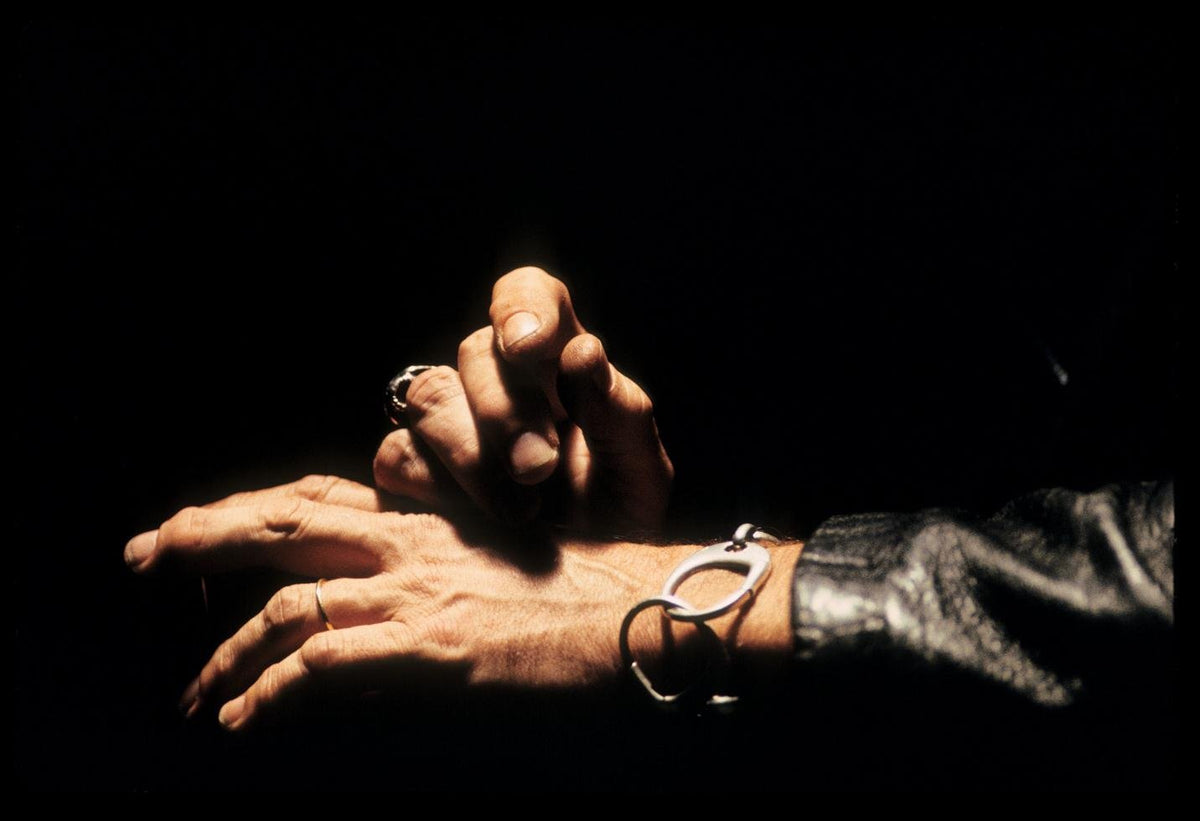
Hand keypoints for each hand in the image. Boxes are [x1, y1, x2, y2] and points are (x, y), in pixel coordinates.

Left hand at [124, 476, 798, 729]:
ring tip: (196, 692)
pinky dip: (272, 693)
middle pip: (284, 519)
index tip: (194, 524)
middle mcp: (409, 545)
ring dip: (228, 651)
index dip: (246, 505)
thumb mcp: (493, 568)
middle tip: (142, 555)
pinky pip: (325, 665)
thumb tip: (371, 609)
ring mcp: (415, 594)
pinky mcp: (428, 648)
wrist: (634, 612)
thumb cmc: (577, 593)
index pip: (316, 495)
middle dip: (202, 533)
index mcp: (424, 522)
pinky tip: (244, 720)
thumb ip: (429, 572)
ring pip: (289, 602)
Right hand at [373, 267, 672, 534]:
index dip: (520, 307)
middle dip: (505, 412)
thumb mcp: (641, 469)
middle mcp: (498, 379)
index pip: (527, 296)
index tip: (529, 345)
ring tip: (521, 511)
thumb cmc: (620, 512)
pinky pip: (398, 457)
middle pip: (474, 352)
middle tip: (538, 467)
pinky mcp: (417, 468)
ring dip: (470, 456)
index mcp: (557, 359)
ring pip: (428, 400)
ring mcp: (451, 421)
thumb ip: (620, 413)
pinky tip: (478, 521)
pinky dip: (435, 490)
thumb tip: (583, 353)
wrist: (592, 586)